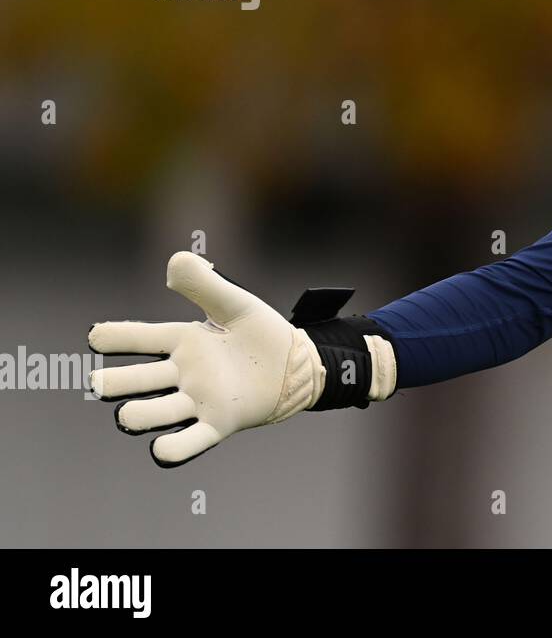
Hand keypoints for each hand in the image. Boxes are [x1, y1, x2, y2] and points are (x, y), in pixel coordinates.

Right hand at [88, 251, 324, 466]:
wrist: (297, 364)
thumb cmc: (262, 334)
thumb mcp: (235, 304)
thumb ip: (205, 284)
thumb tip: (175, 260)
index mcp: (184, 342)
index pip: (142, 338)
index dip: (118, 337)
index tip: (96, 337)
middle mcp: (184, 374)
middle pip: (140, 380)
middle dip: (118, 383)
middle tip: (101, 384)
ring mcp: (199, 400)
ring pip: (159, 412)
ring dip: (141, 416)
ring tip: (126, 415)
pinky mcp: (220, 422)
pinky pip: (193, 439)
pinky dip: (177, 447)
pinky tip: (161, 450)